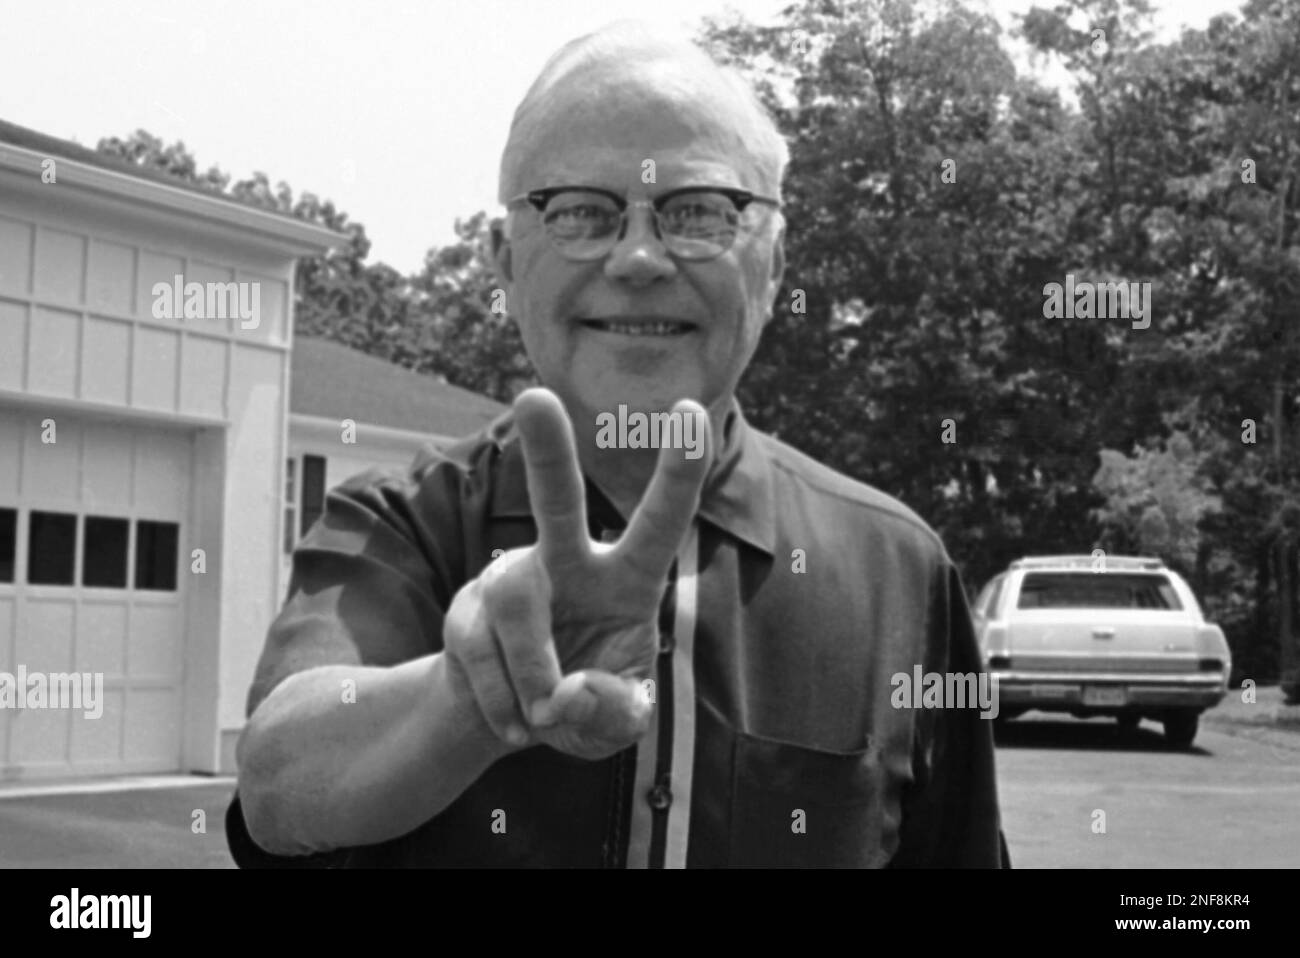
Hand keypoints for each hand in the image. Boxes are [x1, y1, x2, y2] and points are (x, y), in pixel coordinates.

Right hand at [442, 387, 711, 759]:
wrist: (510, 722)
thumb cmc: (583, 707)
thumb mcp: (615, 726)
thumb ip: (614, 714)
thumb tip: (569, 691)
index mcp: (626, 580)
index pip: (660, 523)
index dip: (679, 471)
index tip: (691, 409)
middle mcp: (566, 562)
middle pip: (556, 501)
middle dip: (546, 450)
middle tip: (533, 397)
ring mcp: (509, 579)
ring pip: (514, 607)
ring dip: (532, 674)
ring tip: (541, 720)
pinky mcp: (464, 609)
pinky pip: (478, 651)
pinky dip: (501, 701)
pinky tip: (512, 721)